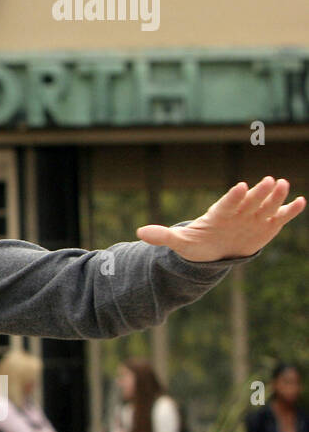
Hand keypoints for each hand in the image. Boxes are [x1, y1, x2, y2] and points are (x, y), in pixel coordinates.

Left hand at [136, 177, 304, 262]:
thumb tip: (139, 233)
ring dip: (275, 196)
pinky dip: (290, 210)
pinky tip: (301, 201)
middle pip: (249, 201)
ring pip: (265, 205)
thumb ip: (163, 236)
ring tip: (284, 184)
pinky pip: (279, 217)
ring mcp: (253, 217)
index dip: (233, 196)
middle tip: (269, 180)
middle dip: (258, 192)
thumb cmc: (197, 244)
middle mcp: (238, 212)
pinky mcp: (266, 225)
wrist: (213, 251)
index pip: (227, 203)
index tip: (241, 186)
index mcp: (218, 214)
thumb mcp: (179, 242)